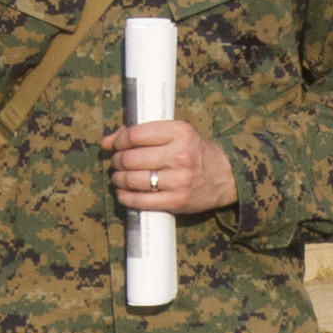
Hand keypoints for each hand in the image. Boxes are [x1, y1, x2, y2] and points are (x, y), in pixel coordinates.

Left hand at [102, 118, 239, 218]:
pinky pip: (141, 201)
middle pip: (131, 158)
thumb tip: (107, 141)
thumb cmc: (195, 152)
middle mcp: (180, 155)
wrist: (225, 176)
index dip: (118, 141)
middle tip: (116, 163)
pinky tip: (123, 193)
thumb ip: (144, 133)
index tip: (114, 145)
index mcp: (180, 132)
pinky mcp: (177, 201)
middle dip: (117, 161)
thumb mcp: (176, 134)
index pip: (135, 135)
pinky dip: (125, 197)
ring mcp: (179, 180)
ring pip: (132, 180)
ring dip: (118, 179)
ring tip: (118, 177)